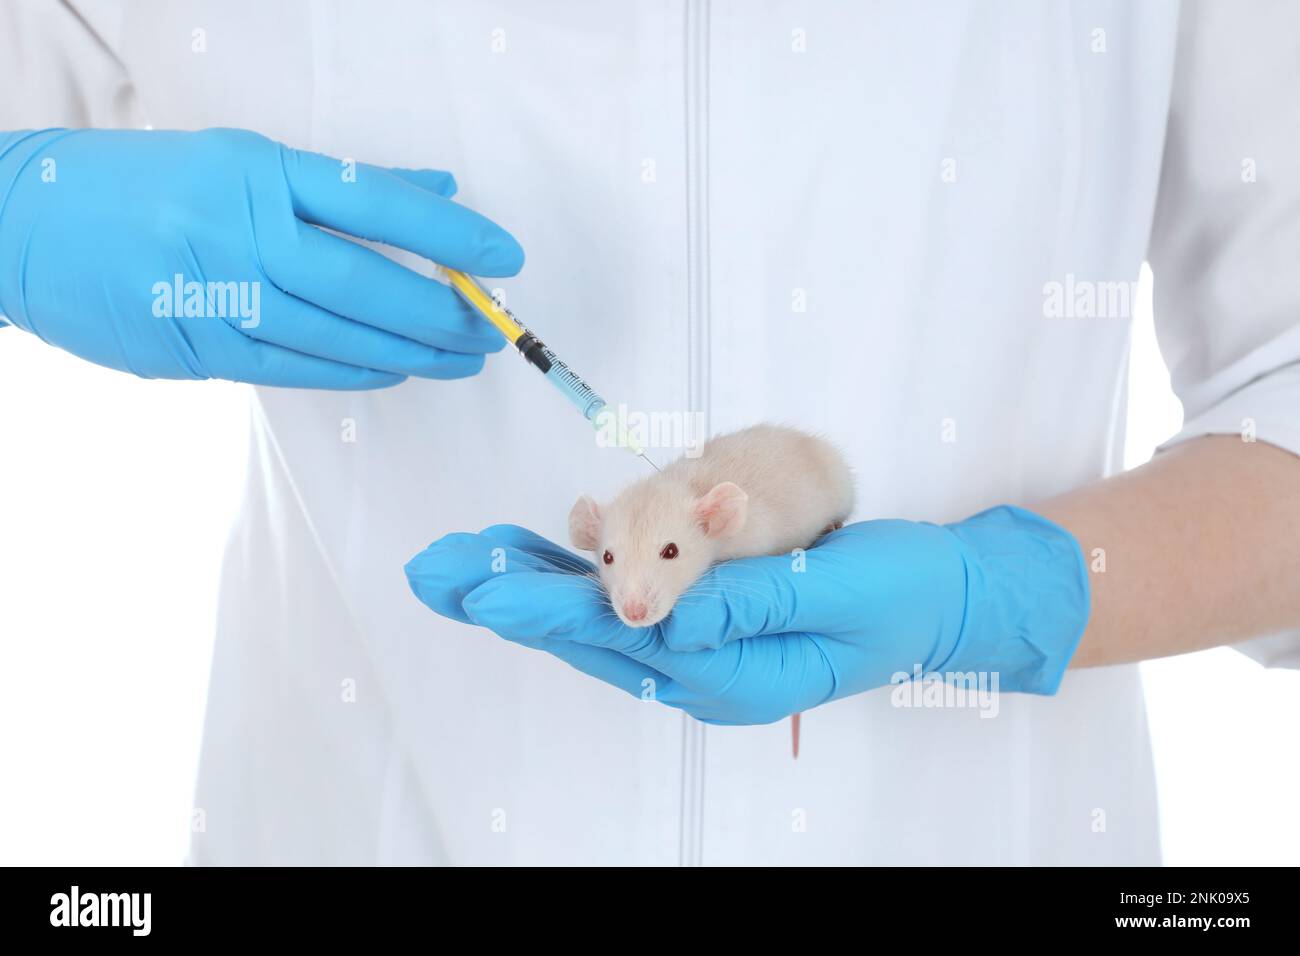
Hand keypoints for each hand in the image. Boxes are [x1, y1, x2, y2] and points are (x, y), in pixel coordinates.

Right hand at [0, 128, 521, 387]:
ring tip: (460, 357)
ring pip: (333, 335)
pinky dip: (350, 372)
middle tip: (490, 327)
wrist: (26, 222)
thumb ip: (343, 184)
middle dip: (438, 310)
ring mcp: (212, 293)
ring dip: (408, 352)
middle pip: (362, 281)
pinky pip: (291, 367)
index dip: (447, 232)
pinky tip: (393, 372)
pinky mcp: (194, 345)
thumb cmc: (150, 185)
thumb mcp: (241, 160)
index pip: (374, 201)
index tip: (504, 255)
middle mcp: (237, 228)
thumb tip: (438, 191)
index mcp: (255, 169)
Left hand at [404, 508, 1090, 724]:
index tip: (480, 588)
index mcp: (730, 677)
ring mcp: (701, 649)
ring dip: (529, 587)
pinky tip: (534, 555)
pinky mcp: (707, 620)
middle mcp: (702, 672)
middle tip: (435, 572)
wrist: (942, 599)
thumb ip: (748, 603)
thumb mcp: (834, 595)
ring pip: (596, 618)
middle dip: (509, 600)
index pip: (620, 640)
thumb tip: (663, 608)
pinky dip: (575, 575)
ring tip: (460, 559)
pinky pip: (627, 602)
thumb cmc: (899, 596)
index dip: (545, 608)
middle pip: (587, 636)